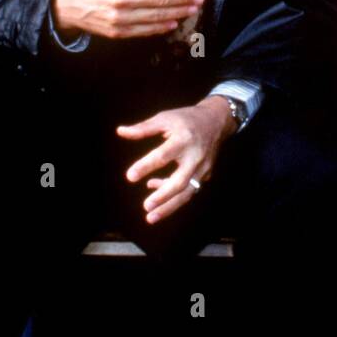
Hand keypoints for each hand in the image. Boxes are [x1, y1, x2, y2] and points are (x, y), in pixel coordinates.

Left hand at [117, 96, 236, 223]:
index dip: (146, 166)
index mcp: (183, 139)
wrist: (216, 121)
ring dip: (169, 207)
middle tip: (146, 207)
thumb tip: (120, 132)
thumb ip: (143, 128)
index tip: (130, 176)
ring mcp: (202, 168)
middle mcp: (195, 156)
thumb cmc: (186, 119)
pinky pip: (189, 190)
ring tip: (150, 217)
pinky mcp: (205, 175)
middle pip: (180, 181)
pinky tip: (155, 192)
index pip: (163, 156)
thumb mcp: (165, 118)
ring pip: (187, 192)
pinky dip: (173, 196)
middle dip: (163, 196)